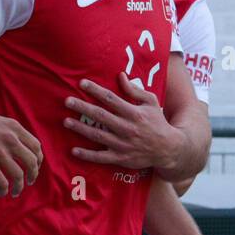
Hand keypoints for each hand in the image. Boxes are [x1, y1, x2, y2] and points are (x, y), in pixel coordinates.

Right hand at [0, 109, 42, 197]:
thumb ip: (8, 134)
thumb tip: (15, 152)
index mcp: (14, 128)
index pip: (36, 147)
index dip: (37, 160)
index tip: (33, 168)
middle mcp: (10, 139)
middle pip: (32, 162)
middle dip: (32, 176)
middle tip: (28, 182)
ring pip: (19, 176)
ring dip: (18, 187)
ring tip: (14, 192)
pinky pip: (2, 182)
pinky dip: (3, 191)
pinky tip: (0, 192)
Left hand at [63, 75, 186, 170]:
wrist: (168, 148)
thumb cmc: (157, 122)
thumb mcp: (151, 102)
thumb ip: (134, 90)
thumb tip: (120, 76)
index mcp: (133, 113)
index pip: (111, 99)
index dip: (96, 90)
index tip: (82, 83)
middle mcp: (127, 128)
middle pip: (100, 116)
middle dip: (82, 107)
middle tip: (67, 101)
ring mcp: (123, 144)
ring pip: (98, 136)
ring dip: (81, 129)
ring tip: (66, 121)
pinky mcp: (120, 158)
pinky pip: (101, 157)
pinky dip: (87, 155)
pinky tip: (74, 150)